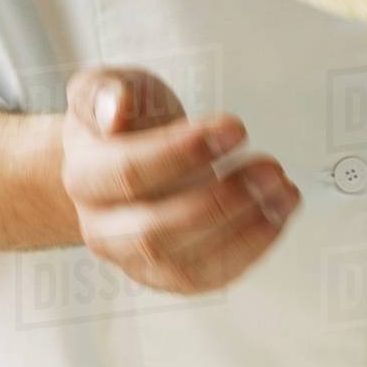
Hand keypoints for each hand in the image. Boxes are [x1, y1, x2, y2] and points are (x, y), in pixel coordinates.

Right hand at [61, 67, 300, 293]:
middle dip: (220, 202)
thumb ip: (105, 89)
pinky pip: (210, 278)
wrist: (120, 162)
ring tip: (283, 191)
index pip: (128, 173)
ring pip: (186, 264)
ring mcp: (135, 261)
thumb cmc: (124, 123)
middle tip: (269, 168)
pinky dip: (251, 249)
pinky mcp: (170, 277)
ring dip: (245, 230)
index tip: (234, 128)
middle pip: (154, 232)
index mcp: (83, 177)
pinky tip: (277, 215)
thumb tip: (116, 107)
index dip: (183, 153)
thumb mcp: (106, 88)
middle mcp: (102, 229)